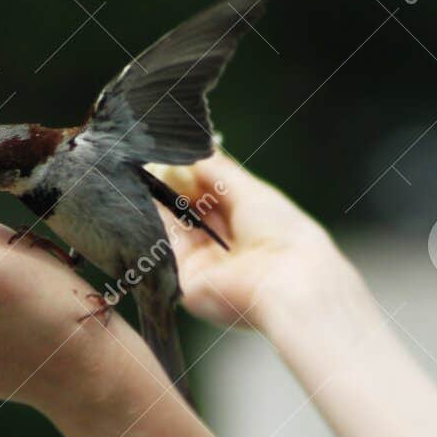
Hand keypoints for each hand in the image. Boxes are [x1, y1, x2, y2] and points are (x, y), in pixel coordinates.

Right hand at [149, 154, 364, 331]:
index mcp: (249, 225)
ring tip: (154, 174)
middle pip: (191, 211)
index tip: (175, 155)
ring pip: (176, 227)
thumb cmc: (281, 233)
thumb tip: (194, 155)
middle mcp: (226, 247)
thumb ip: (219, 171)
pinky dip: (158, 221)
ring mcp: (205, 264)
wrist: (284, 281)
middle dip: (176, 186)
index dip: (194, 176)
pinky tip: (152, 196)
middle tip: (160, 161)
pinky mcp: (185, 281)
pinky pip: (166, 246)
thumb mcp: (251, 190)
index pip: (213, 197)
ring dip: (164, 201)